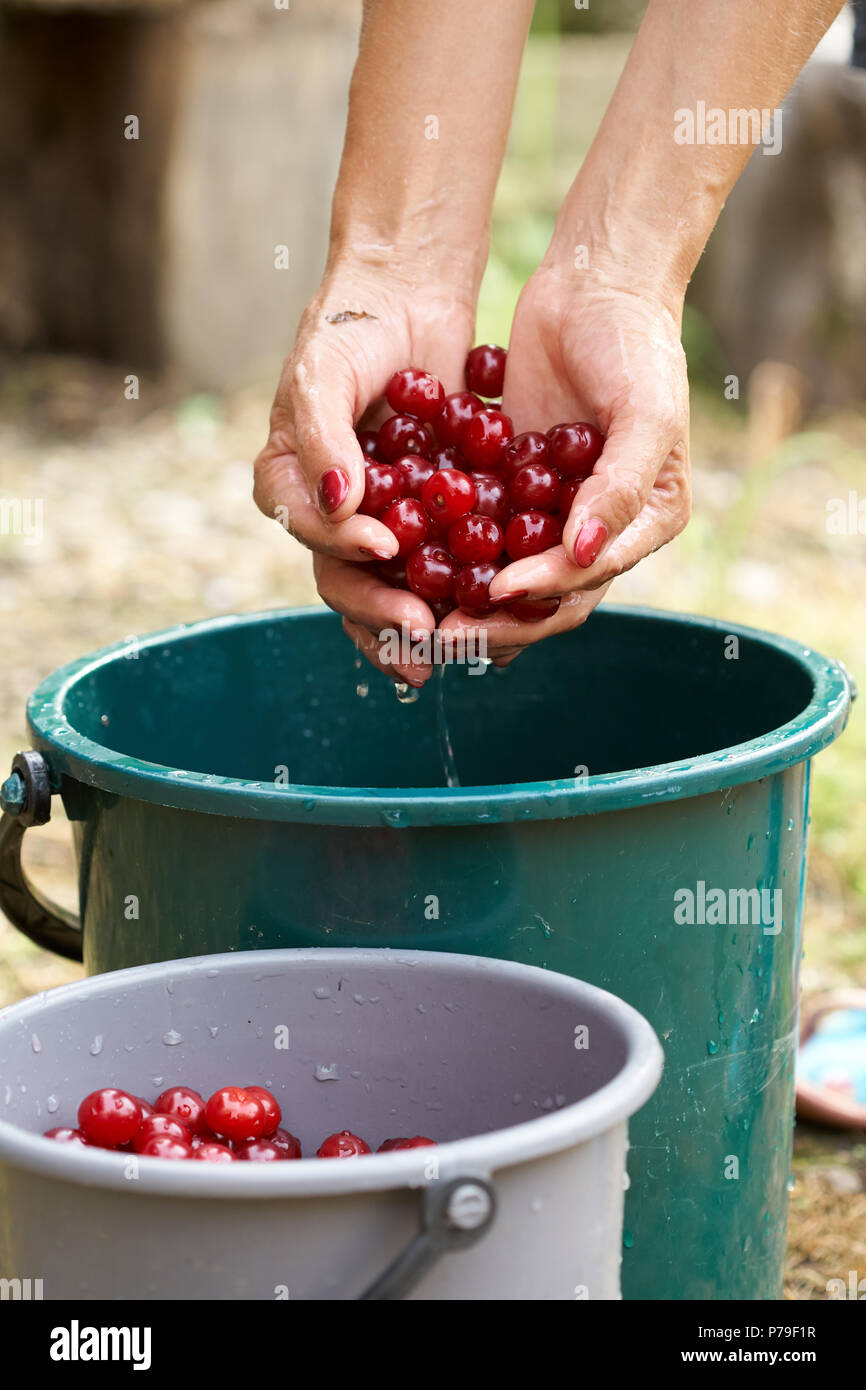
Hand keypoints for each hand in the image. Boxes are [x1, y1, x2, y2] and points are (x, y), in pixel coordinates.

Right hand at [253, 263, 474, 685]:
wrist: (408, 293)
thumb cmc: (352, 327)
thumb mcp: (326, 374)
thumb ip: (324, 440)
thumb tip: (337, 508)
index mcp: (289, 487)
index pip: (310, 535)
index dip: (345, 553)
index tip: (386, 548)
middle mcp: (331, 515)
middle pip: (350, 581)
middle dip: (387, 613)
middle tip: (426, 631)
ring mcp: (382, 520)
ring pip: (396, 586)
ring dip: (424, 622)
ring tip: (457, 646)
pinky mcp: (430, 517)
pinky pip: (445, 563)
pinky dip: (465, 589)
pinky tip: (494, 612)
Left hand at [459, 264, 688, 665]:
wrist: (594, 284)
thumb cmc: (636, 346)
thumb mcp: (646, 413)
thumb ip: (621, 488)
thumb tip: (582, 555)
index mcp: (646, 524)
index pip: (586, 579)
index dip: (540, 593)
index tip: (495, 590)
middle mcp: (601, 530)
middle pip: (543, 597)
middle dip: (494, 620)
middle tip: (442, 633)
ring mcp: (554, 511)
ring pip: (506, 574)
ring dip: (466, 598)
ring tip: (421, 613)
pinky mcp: (514, 487)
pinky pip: (480, 531)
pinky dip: (451, 551)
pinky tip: (408, 562)